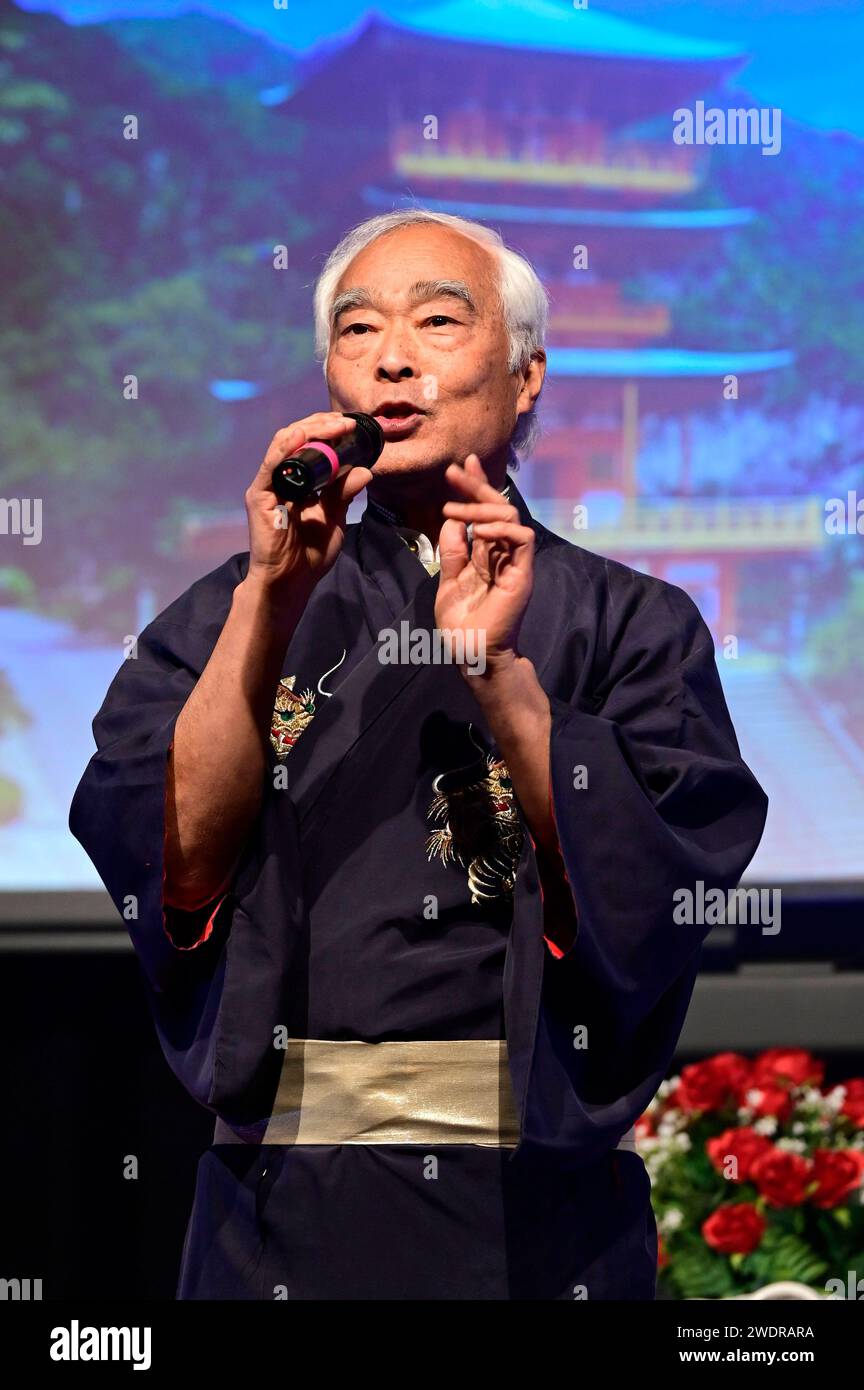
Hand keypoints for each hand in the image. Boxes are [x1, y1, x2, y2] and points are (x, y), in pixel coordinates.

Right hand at [245, 413, 372, 597]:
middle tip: (346, 421)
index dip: (328, 431)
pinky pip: (272, 463)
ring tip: (334, 425)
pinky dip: (288, 446)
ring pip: (284, 443)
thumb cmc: (309, 555)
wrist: (290, 582)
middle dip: (321, 424)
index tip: (352, 425)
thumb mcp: (334, 519)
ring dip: (310, 429)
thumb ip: (344, 493)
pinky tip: (304, 435)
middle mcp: (282, 478)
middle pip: (297, 437)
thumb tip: (366, 470)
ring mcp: (269, 485)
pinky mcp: (259, 495)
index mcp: (299, 482)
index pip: (310, 445)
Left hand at [435, 454, 534, 669]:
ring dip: (482, 507)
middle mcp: (503, 553)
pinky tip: (479, 531)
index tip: (460, 467)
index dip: (475, 488)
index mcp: (486, 554)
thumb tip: (451, 520)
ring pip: (511, 516)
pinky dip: (501, 528)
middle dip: (477, 486)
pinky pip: (522, 537)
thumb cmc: (461, 624)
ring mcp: (515, 562)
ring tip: (455, 510)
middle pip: (498, 508)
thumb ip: (452, 551)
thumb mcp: (448, 580)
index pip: (484, 514)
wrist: (472, 652)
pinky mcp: (522, 572)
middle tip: (456, 471)